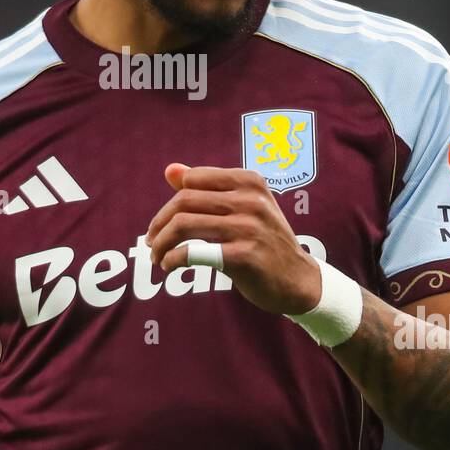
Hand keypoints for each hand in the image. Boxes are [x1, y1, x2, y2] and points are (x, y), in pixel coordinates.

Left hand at [144, 163, 322, 315]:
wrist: (298, 279)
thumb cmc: (265, 241)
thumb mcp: (243, 207)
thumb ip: (208, 188)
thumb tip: (170, 170)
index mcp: (249, 181)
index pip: (192, 180)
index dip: (169, 203)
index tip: (160, 223)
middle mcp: (250, 200)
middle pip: (184, 202)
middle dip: (159, 224)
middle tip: (151, 242)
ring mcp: (248, 228)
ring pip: (184, 225)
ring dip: (161, 244)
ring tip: (157, 257)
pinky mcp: (243, 256)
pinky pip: (193, 252)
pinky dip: (173, 259)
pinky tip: (169, 267)